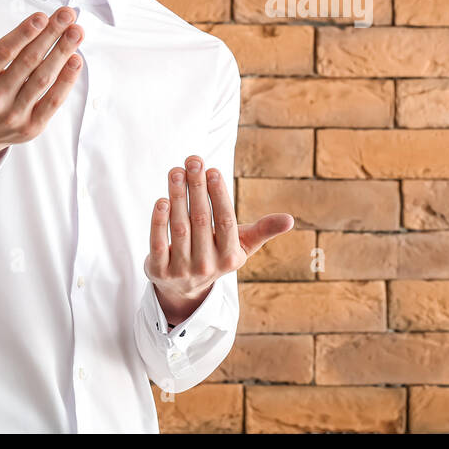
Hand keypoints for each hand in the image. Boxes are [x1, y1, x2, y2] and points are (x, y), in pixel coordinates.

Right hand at [0, 6, 84, 171]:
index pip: (3, 54)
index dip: (23, 34)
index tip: (42, 16)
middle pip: (28, 63)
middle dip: (51, 36)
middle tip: (68, 15)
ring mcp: (14, 115)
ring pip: (43, 80)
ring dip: (63, 53)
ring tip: (77, 32)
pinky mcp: (31, 127)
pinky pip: (53, 102)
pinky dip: (66, 81)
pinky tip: (76, 60)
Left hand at [145, 154, 293, 324]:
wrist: (184, 287)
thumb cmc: (217, 253)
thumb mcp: (242, 245)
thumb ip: (263, 230)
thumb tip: (290, 219)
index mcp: (230, 257)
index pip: (226, 221)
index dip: (219, 195)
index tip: (213, 170)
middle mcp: (206, 265)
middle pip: (202, 220)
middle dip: (196, 187)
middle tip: (193, 160)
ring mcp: (181, 269)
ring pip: (180, 227)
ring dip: (177, 197)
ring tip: (176, 171)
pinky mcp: (158, 271)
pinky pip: (158, 242)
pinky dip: (159, 221)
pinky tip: (162, 199)